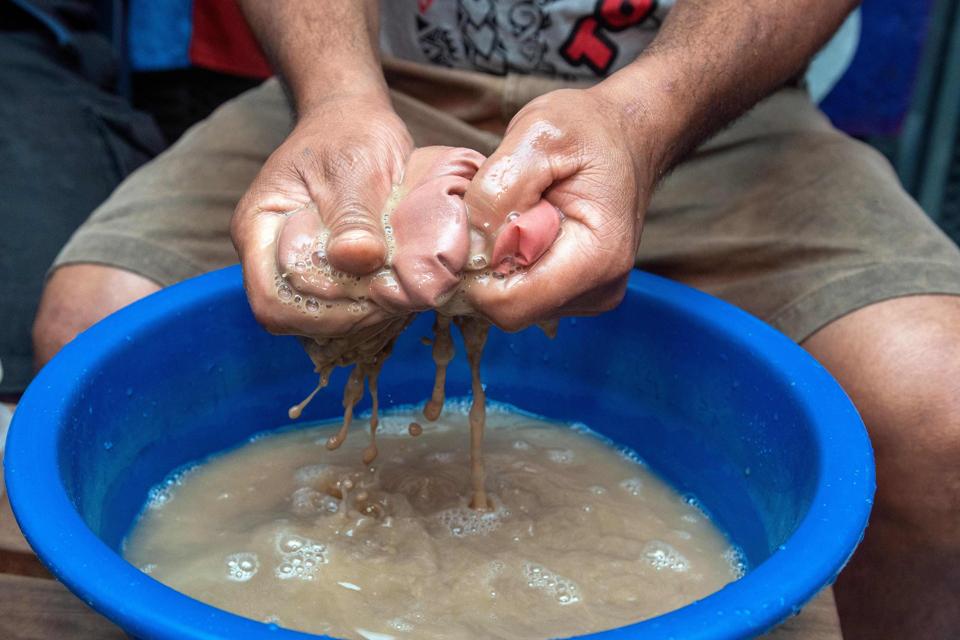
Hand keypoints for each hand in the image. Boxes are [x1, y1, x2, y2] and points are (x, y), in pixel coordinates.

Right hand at [231, 95, 412, 336]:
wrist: (353, 118)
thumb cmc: (349, 133)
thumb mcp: (355, 165)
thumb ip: (353, 214)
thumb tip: (357, 260)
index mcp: (259, 228)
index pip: (272, 302)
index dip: (321, 314)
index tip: (370, 298)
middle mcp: (269, 255)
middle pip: (296, 319)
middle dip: (347, 319)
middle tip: (396, 299)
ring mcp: (295, 263)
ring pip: (319, 319)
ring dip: (361, 316)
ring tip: (399, 294)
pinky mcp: (323, 268)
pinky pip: (339, 305)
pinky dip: (367, 306)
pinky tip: (395, 289)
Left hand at [463, 86, 655, 330]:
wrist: (627, 132)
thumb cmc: (588, 129)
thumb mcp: (538, 136)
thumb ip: (498, 188)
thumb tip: (466, 240)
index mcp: (596, 258)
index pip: (509, 305)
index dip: (473, 272)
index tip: (468, 224)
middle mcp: (599, 289)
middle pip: (507, 308)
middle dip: (484, 264)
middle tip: (492, 210)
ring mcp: (590, 295)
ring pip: (510, 302)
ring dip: (496, 262)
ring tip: (515, 213)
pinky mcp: (577, 292)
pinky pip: (522, 292)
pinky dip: (509, 263)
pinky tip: (523, 227)